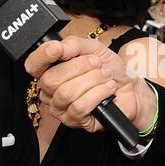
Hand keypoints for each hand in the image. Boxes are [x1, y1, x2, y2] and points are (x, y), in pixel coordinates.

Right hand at [24, 37, 155, 133]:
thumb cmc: (109, 69)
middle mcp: (52, 92)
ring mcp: (62, 109)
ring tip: (106, 76)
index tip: (57, 49)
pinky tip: (108, 89)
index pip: (33, 65)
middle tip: (97, 64)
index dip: (42, 57)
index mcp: (51, 71)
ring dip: (92, 80)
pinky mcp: (76, 121)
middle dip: (79, 67)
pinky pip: (80, 107)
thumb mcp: (93, 48)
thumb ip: (73, 44)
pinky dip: (98, 94)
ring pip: (66, 94)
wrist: (131, 88)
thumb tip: (58, 47)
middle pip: (50, 80)